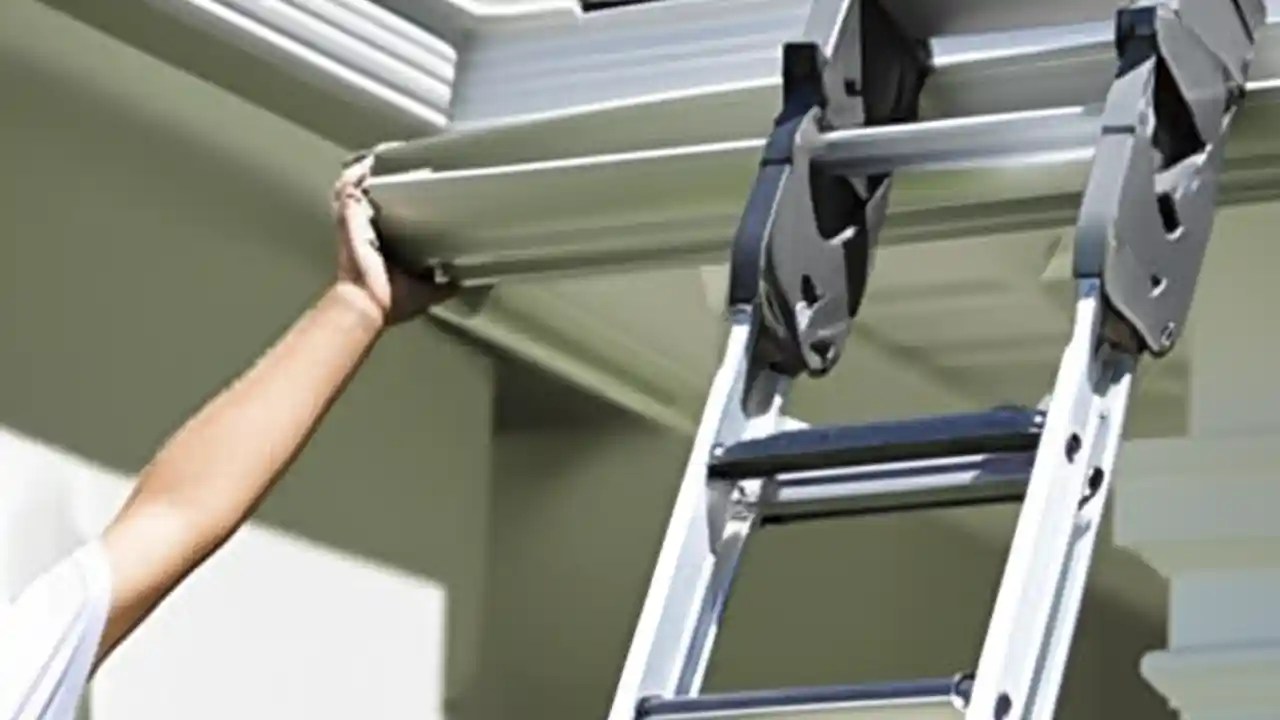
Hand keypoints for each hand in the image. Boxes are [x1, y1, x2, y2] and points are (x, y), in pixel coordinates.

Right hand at [333, 155, 455, 324]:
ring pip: (359, 184)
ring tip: (390, 153)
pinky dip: (358, 171)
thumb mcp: (426, 290)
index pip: (392, 211)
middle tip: (405, 161)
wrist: (369, 304)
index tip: (420, 183)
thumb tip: (460, 282)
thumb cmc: (389, 301)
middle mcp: (368, 229)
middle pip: (375, 192)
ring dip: (372, 169)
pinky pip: (348, 185)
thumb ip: (443, 284)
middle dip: (387, 176)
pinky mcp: (348, 215)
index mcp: (384, 243)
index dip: (403, 196)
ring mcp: (356, 220)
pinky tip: (372, 158)